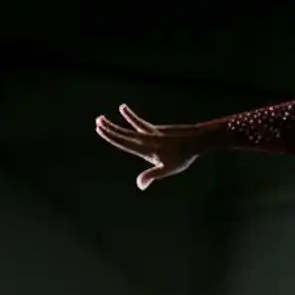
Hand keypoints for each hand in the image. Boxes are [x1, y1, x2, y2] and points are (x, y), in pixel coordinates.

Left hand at [95, 105, 216, 189]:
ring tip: (101, 118)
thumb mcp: (168, 167)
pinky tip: (122, 108)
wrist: (196, 143)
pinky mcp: (155, 132)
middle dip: (109, 130)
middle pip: (122, 137)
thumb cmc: (184, 156)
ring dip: (114, 125)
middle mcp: (144, 145)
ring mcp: (148, 138)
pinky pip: (139, 123)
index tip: (100, 128)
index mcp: (144, 152)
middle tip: (98, 121)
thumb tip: (140, 186)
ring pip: (127, 130)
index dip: (111, 136)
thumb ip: (152, 174)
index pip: (123, 143)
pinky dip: (130, 116)